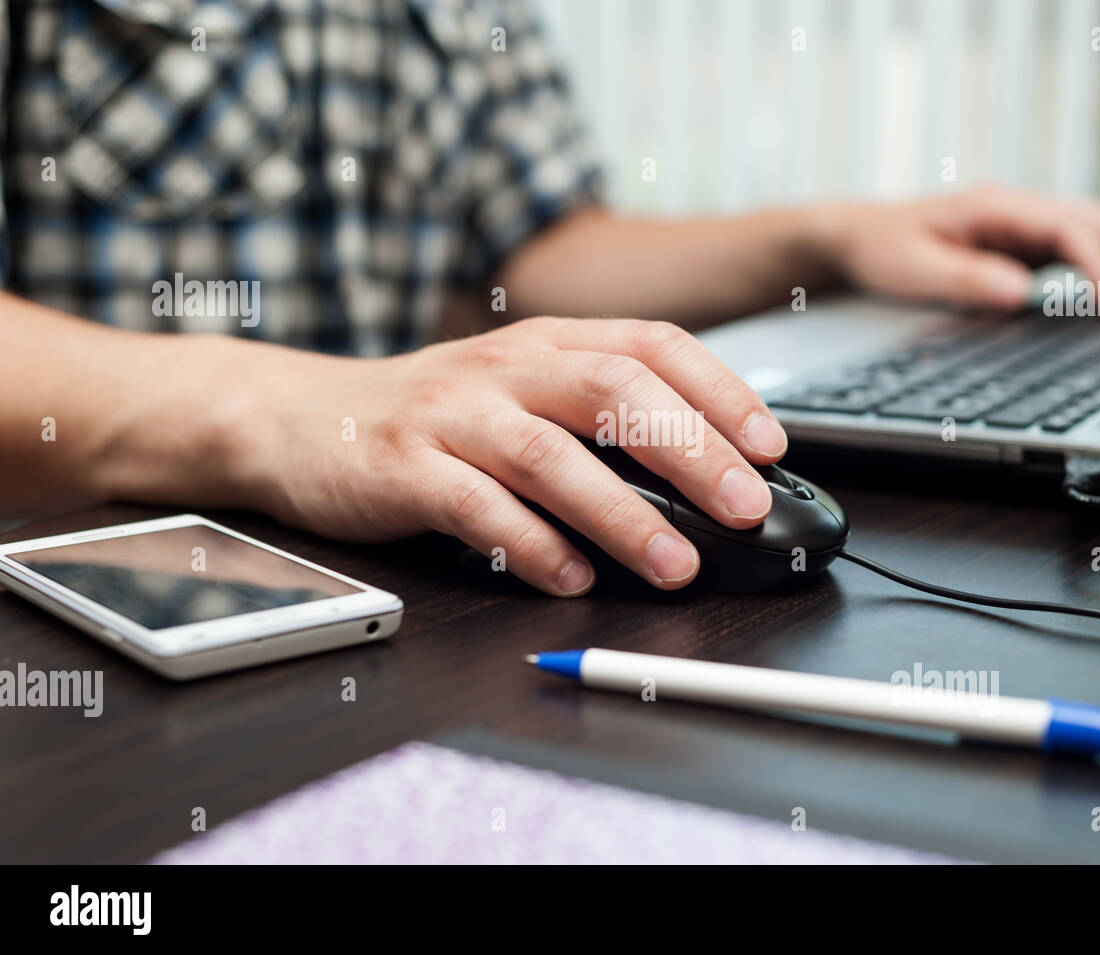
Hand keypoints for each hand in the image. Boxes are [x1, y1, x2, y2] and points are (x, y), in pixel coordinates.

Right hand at [250, 318, 788, 595]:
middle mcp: (506, 367)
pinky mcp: (405, 467)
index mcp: (548, 342)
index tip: (770, 444)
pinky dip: (530, 546)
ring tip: (674, 564)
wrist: (304, 417)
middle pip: (614, 392)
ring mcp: (453, 414)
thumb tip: (704, 477)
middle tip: (744, 507)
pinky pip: (476, 507)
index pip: (652, 345)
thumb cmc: (436, 414)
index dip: (720, 391)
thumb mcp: (521, 390)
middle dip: (692, 451)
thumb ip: (598, 418)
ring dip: (623, 515)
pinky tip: (569, 578)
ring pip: (551, 456)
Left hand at [818, 185, 1099, 312]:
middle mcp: (1019, 211)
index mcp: (997, 208)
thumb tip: (1019, 293)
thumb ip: (964, 280)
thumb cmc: (881, 248)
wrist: (855, 236)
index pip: (1070, 230)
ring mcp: (1024, 227)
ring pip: (1099, 234)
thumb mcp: (913, 269)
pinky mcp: (1022, 247)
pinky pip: (1079, 252)